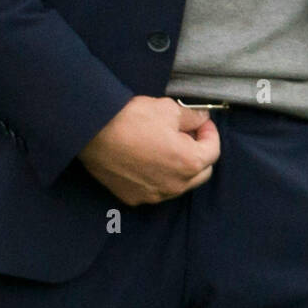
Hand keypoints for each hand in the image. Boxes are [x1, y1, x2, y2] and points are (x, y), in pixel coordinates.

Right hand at [77, 95, 220, 205]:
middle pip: (201, 172)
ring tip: (166, 147)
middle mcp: (176, 185)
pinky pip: (157, 190)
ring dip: (180, 167)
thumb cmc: (132, 119)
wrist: (94, 133)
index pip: (213, 150)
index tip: (201, 122)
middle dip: (199, 153)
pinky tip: (147, 159)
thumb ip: (191, 117)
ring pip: (180, 184)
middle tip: (187, 134)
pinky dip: (159, 177)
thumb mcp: (168, 109)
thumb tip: (202, 119)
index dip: (210, 132)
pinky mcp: (135, 198)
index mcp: (189, 162)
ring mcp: (155, 195)